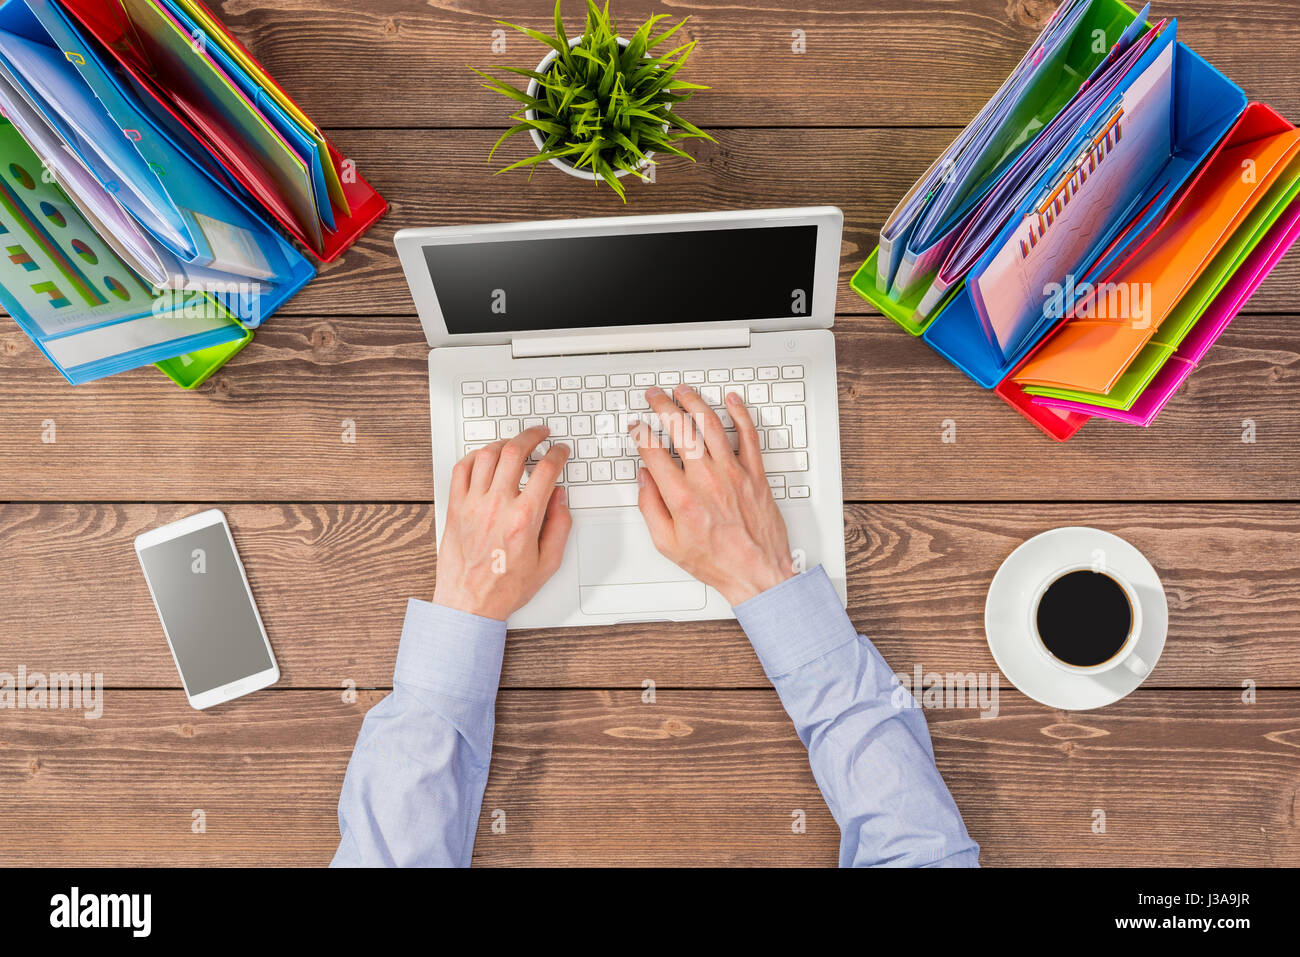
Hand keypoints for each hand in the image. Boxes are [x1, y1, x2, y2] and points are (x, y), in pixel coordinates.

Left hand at [433, 426, 572, 619]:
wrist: (469, 603)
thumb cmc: (505, 587)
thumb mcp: (549, 563)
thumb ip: (560, 525)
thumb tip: (559, 498)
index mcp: (524, 518)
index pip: (546, 470)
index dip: (558, 454)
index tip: (561, 451)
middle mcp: (497, 506)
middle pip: (516, 452)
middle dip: (533, 436)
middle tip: (541, 434)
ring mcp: (473, 504)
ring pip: (488, 455)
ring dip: (504, 442)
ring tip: (515, 443)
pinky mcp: (455, 507)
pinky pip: (462, 469)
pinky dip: (474, 456)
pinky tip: (485, 457)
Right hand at [630, 385, 795, 605]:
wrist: (757, 572)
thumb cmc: (716, 561)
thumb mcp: (667, 544)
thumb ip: (650, 507)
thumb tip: (644, 479)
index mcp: (681, 497)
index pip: (654, 451)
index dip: (641, 433)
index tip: (637, 426)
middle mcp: (707, 479)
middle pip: (681, 429)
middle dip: (663, 406)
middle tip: (655, 396)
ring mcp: (733, 473)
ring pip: (712, 425)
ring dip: (695, 402)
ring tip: (684, 392)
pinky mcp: (754, 474)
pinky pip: (749, 436)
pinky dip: (741, 414)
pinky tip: (732, 401)